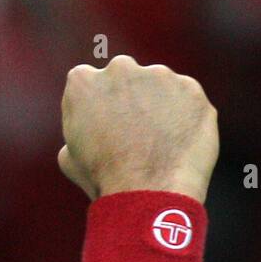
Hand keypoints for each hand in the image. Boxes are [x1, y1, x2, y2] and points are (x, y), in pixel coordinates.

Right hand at [58, 54, 218, 203]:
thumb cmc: (104, 180)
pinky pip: (187, 100)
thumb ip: (77, 129)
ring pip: (159, 87)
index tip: (105, 126)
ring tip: (159, 144)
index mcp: (83, 82)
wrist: (148, 193)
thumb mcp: (69, 158)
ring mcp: (159, 75)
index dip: (97, 107)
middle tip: (134, 134)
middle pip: (126, 77)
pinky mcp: (190, 88)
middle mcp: (120, 68)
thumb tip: (87, 130)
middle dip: (129, 98)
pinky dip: (185, 117)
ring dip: (159, 106)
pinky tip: (178, 144)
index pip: (88, 83)